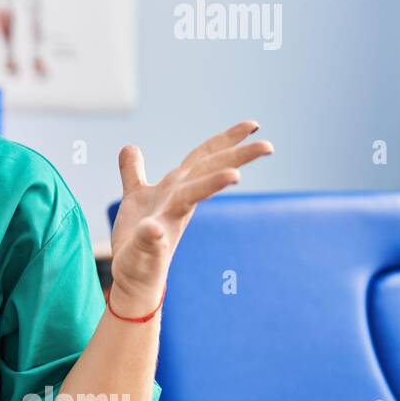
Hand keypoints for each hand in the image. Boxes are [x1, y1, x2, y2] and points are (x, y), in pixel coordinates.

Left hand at [109, 120, 273, 312]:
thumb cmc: (140, 237)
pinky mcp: (150, 248)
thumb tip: (130, 147)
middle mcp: (176, 204)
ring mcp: (165, 225)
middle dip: (235, 158)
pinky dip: (153, 233)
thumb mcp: (134, 197)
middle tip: (268, 146)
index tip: (253, 125)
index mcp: (175, 189)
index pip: (203, 159)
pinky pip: (151, 239)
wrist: (133, 276)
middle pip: (206, 173)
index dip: (225, 140)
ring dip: (209, 186)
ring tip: (234, 175)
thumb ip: (133, 172)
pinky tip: (153, 228)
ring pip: (188, 200)